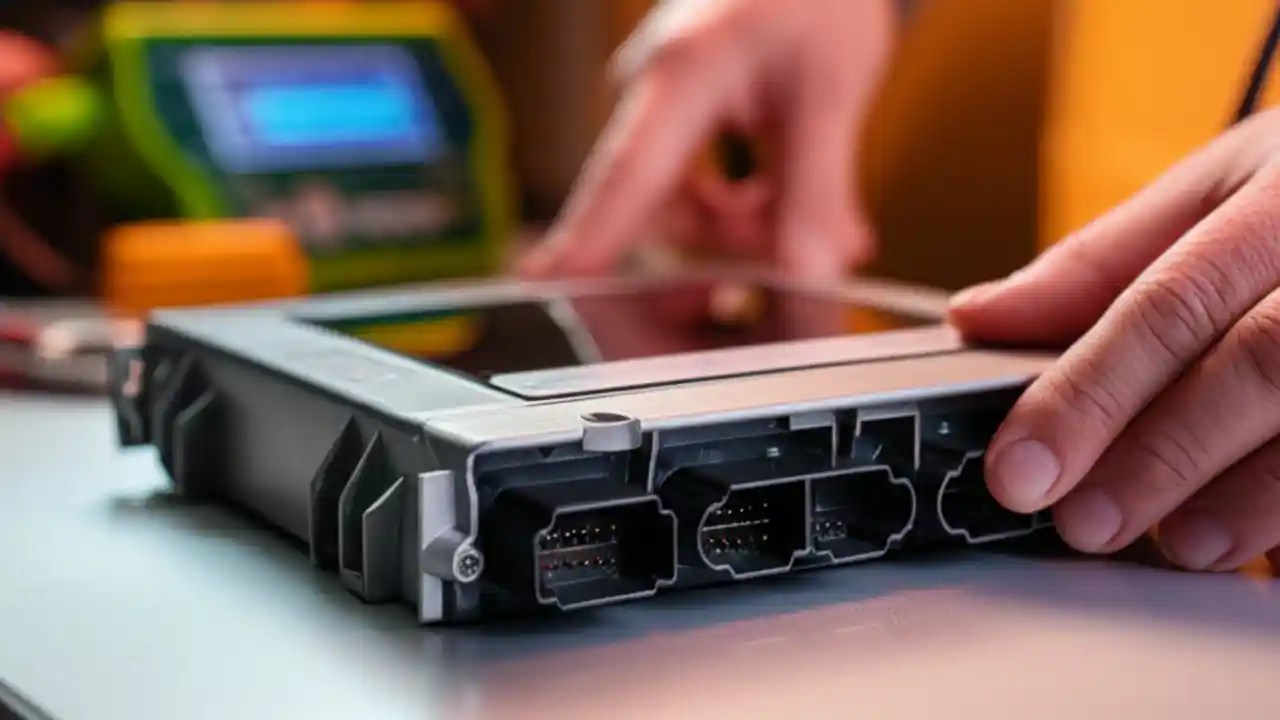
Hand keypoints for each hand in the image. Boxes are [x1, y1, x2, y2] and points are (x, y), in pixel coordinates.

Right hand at [518, 0, 893, 279]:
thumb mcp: (834, 91)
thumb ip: (816, 190)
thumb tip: (806, 275)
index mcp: (680, 76)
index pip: (626, 173)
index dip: (588, 236)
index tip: (547, 283)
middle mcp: (651, 94)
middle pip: (657, 208)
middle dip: (727, 246)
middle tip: (806, 259)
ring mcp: (658, 108)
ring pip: (682, 208)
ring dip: (746, 229)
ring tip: (822, 222)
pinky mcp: (675, 119)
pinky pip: (697, 189)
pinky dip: (747, 208)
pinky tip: (798, 205)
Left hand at [950, 108, 1279, 571]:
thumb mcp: (1216, 191)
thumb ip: (1099, 262)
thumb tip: (977, 316)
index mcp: (1279, 193)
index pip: (1169, 303)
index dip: (1088, 393)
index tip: (1018, 467)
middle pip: (1255, 363)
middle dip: (1159, 454)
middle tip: (1084, 521)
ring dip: (1246, 495)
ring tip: (1177, 542)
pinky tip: (1252, 545)